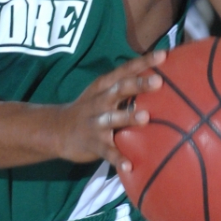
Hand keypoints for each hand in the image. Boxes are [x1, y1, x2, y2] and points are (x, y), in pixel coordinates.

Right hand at [54, 51, 165, 166]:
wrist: (56, 130)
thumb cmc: (89, 110)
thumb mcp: (101, 93)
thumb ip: (124, 86)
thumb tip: (158, 79)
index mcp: (104, 87)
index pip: (125, 71)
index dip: (143, 62)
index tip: (163, 55)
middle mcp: (100, 101)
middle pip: (119, 90)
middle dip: (138, 85)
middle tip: (158, 81)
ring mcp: (95, 123)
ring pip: (112, 118)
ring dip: (128, 117)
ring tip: (145, 117)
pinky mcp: (93, 144)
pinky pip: (107, 151)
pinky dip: (117, 158)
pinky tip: (128, 165)